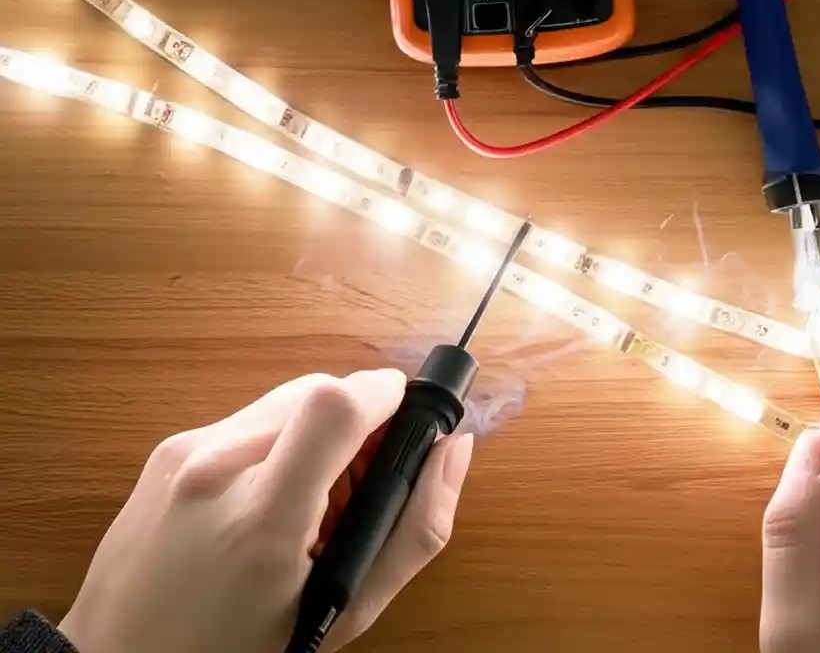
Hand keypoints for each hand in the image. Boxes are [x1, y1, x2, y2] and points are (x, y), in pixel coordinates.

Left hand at [58, 370, 474, 652]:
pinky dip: (278, 443)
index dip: (383, 393)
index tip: (406, 413)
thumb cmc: (238, 647)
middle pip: (317, 389)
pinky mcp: (168, 449)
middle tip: (359, 481)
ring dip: (317, 431)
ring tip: (313, 498)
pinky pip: (248, 418)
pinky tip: (271, 498)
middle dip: (357, 419)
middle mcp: (214, 470)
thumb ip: (417, 530)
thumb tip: (455, 450)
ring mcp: (183, 454)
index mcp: (262, 519)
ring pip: (285, 398)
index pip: (333, 405)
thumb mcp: (346, 609)